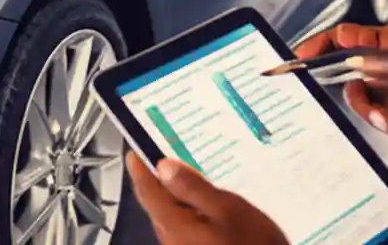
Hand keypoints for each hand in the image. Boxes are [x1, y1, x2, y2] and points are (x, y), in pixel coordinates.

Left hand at [126, 152, 287, 244]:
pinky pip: (183, 227)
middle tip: (163, 157)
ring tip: (186, 176)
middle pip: (156, 206)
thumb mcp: (227, 208)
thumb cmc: (252, 243)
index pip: (147, 192)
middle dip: (158, 182)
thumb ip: (193, 187)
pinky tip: (203, 204)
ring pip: (170, 218)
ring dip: (174, 197)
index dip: (139, 170)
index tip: (134, 152)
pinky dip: (187, 211)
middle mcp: (172, 240)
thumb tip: (163, 166)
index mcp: (175, 225)